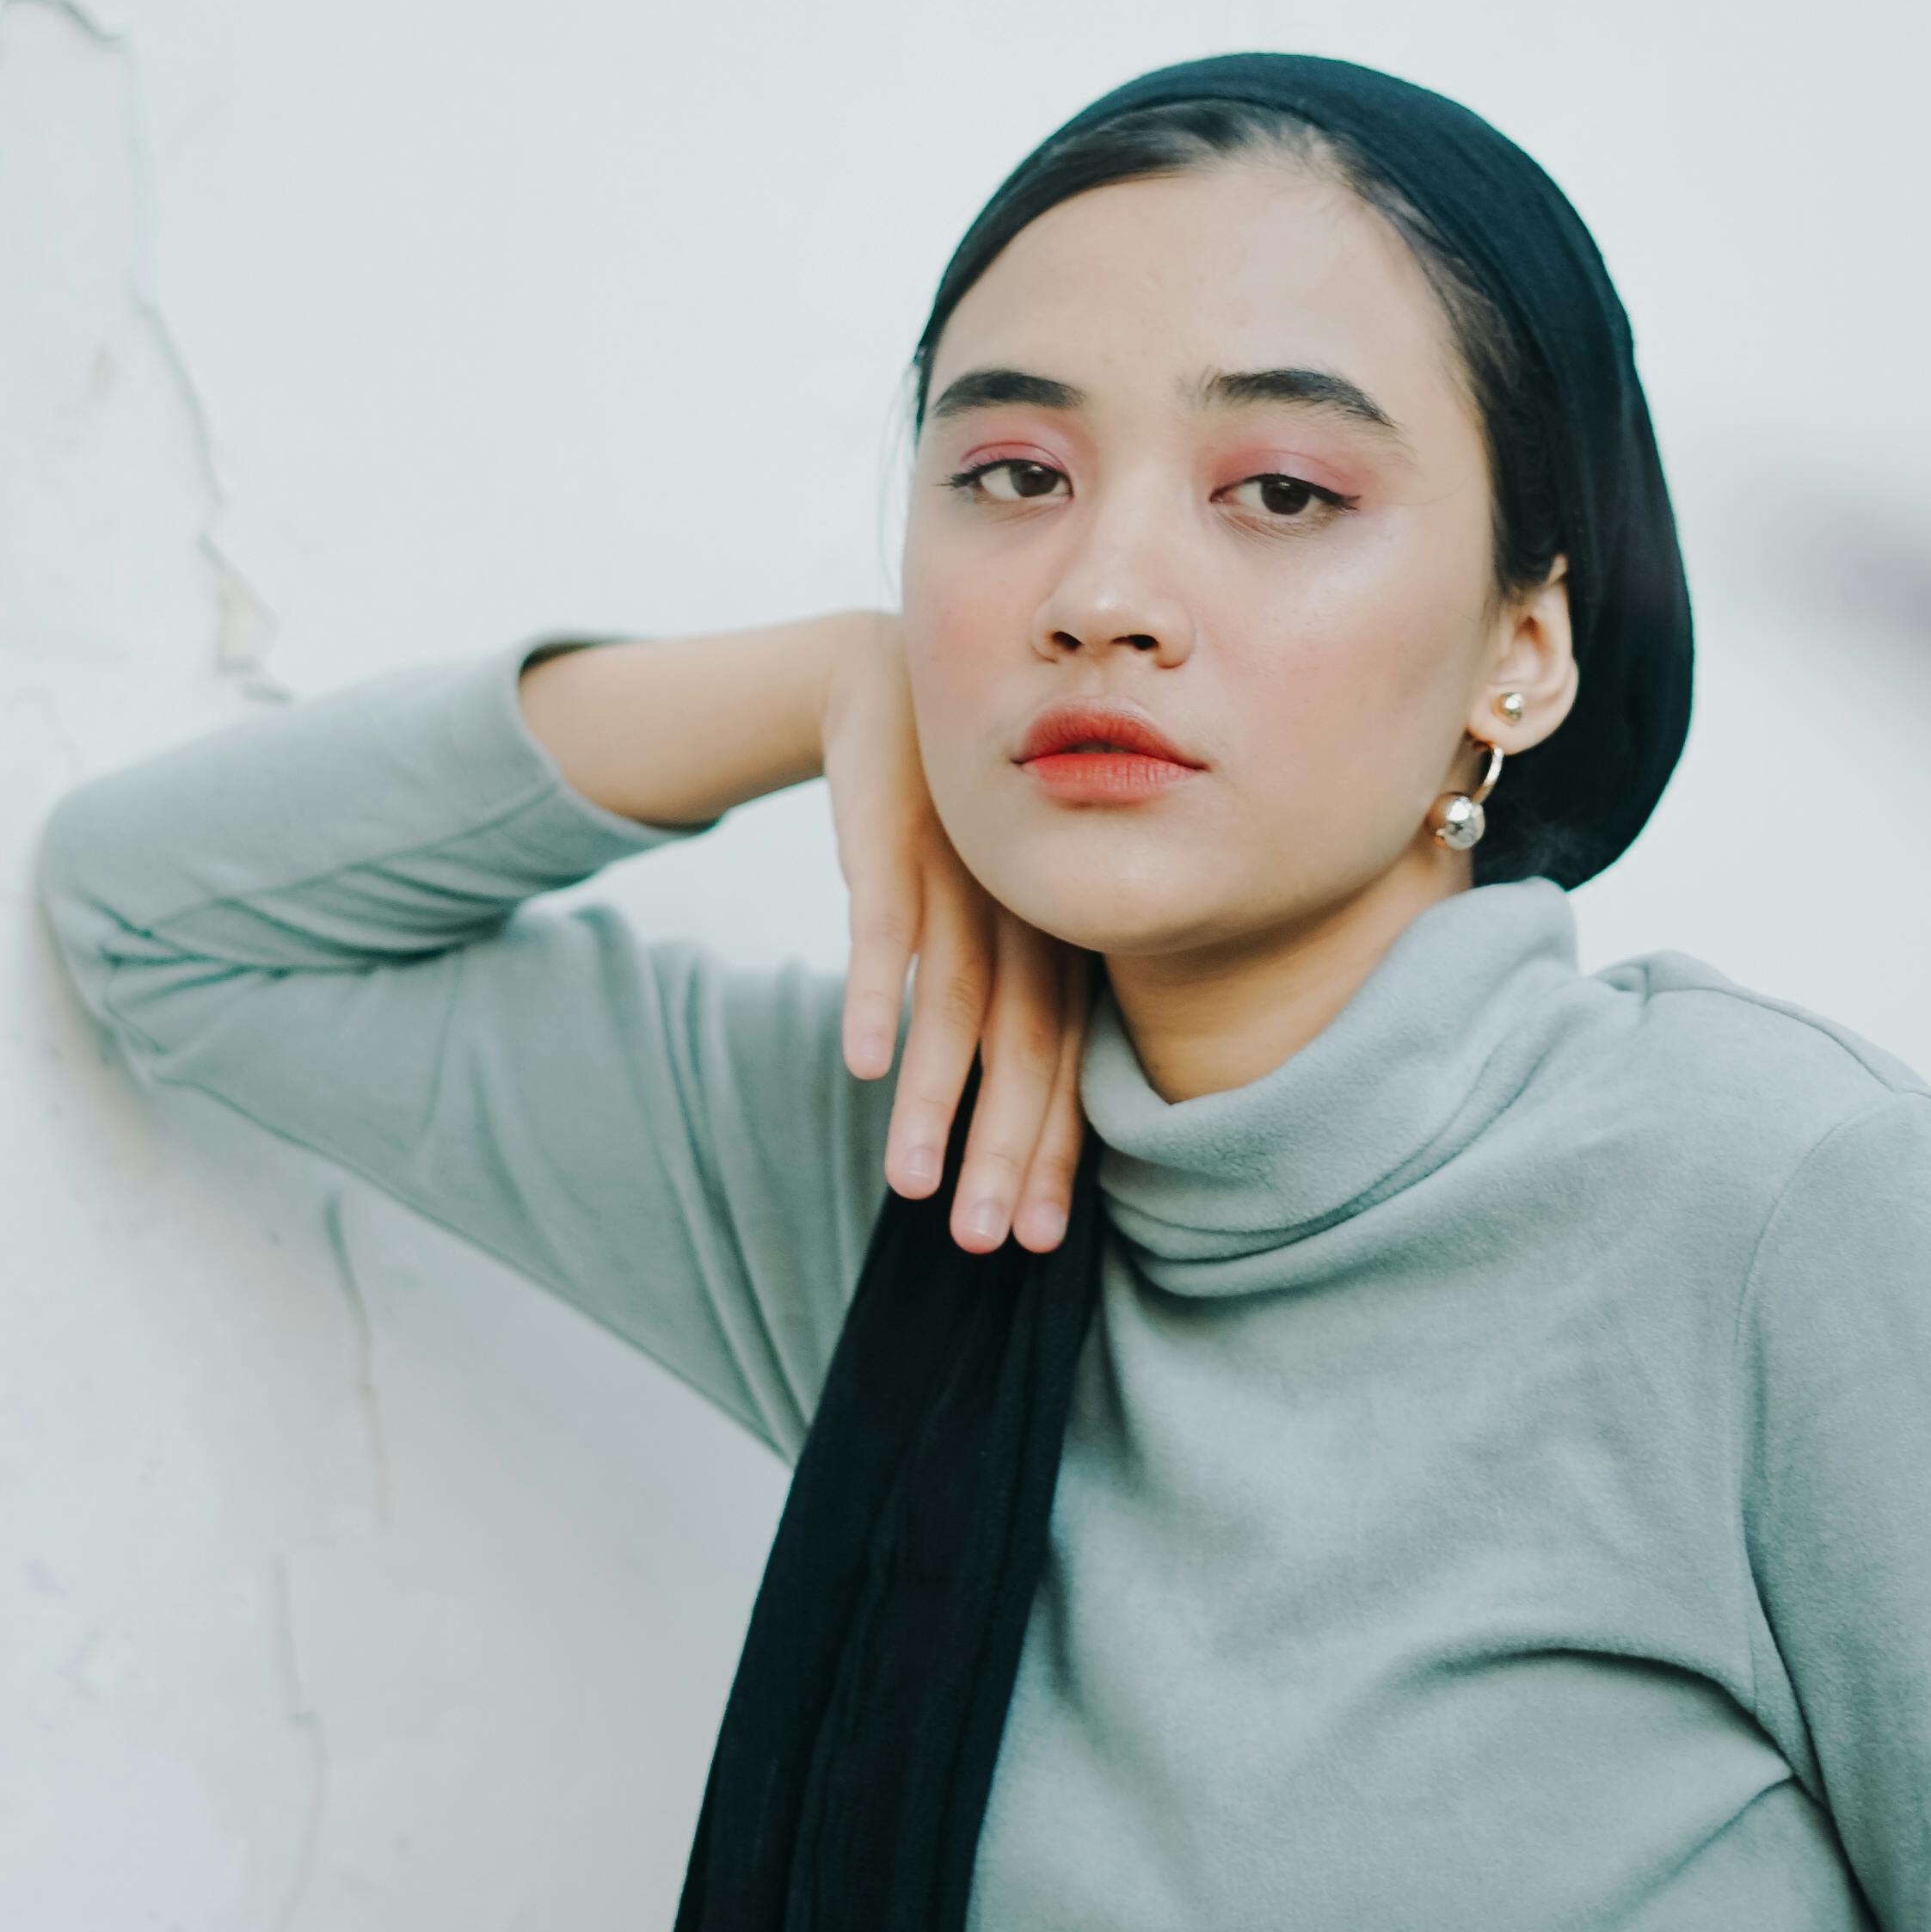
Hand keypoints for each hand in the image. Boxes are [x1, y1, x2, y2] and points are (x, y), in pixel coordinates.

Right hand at [823, 616, 1088, 1254]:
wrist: (896, 688)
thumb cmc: (953, 826)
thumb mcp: (996, 905)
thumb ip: (1010, 996)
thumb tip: (1012, 1115)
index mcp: (1059, 935)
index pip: (1067, 1062)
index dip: (1052, 1151)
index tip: (1039, 1240)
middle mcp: (1024, 911)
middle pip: (1022, 1047)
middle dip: (1003, 1151)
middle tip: (987, 1243)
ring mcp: (961, 875)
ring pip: (954, 1004)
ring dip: (934, 1100)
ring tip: (911, 1185)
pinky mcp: (893, 839)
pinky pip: (885, 927)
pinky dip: (874, 994)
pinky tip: (863, 1062)